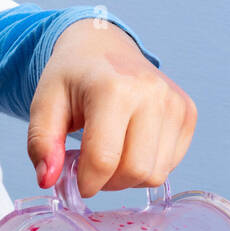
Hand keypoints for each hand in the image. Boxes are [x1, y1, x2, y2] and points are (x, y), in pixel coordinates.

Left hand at [27, 19, 196, 197]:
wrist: (104, 47)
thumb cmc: (72, 78)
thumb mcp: (44, 105)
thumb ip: (41, 144)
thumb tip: (48, 180)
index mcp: (113, 88)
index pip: (103, 160)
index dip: (85, 182)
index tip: (75, 179)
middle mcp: (152, 93)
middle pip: (135, 171)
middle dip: (108, 183)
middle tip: (92, 167)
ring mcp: (175, 102)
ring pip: (155, 174)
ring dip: (128, 178)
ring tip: (111, 153)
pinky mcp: (188, 113)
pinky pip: (169, 165)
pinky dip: (147, 166)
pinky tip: (131, 146)